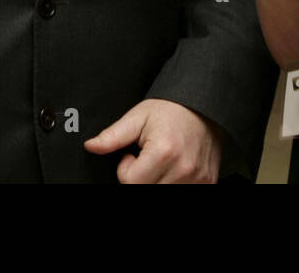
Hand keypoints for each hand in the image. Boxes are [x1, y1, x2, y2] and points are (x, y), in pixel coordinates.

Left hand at [84, 98, 222, 182]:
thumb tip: (91, 146)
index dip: (126, 169)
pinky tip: (175, 167)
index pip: (130, 183)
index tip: (133, 154)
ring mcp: (197, 179)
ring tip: (162, 160)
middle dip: (141, 177)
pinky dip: (173, 182)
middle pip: (146, 190)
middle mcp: (183, 169)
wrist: (205, 106)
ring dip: (157, 180)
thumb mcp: (138, 116)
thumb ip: (113, 135)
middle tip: (147, 157)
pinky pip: (181, 190)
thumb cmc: (173, 110)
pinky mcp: (207, 183)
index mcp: (164, 152)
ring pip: (162, 192)